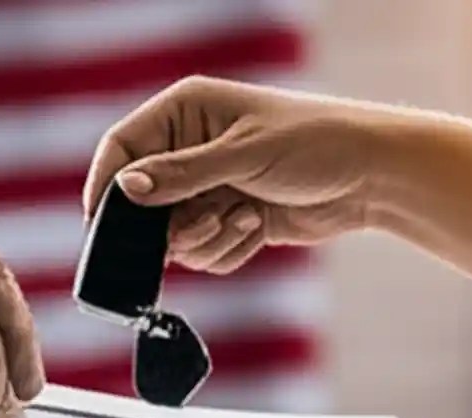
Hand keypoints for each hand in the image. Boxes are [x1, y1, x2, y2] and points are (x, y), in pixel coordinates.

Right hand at [85, 76, 387, 273]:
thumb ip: (181, 175)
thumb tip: (127, 190)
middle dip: (170, 224)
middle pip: (142, 202)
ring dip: (207, 238)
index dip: (107, 185)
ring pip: (173, 236)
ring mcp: (207, 186)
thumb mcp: (243, 154)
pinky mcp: (227, 219)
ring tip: (245, 217)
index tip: (100, 225)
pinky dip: (228, 248)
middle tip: (199, 226)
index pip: (122, 148)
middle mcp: (189, 148)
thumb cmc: (313, 145)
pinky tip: (259, 226)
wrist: (371, 177)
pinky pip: (203, 251)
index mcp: (185, 111)